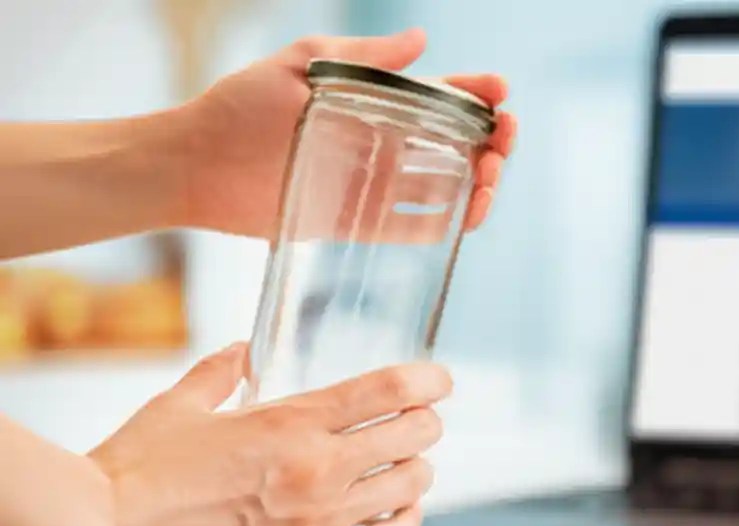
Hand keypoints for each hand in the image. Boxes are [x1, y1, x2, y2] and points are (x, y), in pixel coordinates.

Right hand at [84, 344, 449, 525]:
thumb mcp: (180, 406)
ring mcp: (318, 524)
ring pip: (409, 489)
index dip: (428, 382)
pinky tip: (401, 513)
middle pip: (413, 437)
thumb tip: (242, 351)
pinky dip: (403, 522)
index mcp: (291, 423)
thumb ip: (221, 372)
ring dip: (417, 471)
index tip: (440, 382)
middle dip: (426, 424)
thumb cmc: (134, 473)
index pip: (390, 391)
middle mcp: (317, 471)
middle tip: (422, 423)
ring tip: (410, 466)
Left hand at [177, 28, 516, 238]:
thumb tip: (422, 39)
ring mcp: (374, 186)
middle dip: (494, 143)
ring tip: (488, 177)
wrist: (193, 164)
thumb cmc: (238, 106)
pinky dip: (447, 225)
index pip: (444, 99)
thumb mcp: (302, 64)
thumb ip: (364, 57)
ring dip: (481, 184)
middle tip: (502, 141)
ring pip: (447, 189)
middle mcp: (384, 145)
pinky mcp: (357, 224)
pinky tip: (467, 215)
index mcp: (378, 104)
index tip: (501, 92)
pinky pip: (412, 229)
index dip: (479, 94)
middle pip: (459, 148)